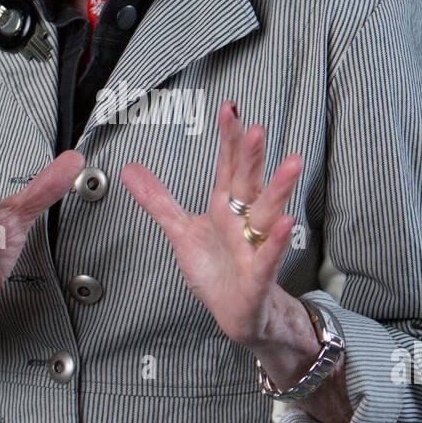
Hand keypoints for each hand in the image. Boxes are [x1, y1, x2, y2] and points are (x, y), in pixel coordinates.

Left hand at [119, 99, 312, 353]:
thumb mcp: (181, 231)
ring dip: (279, 189)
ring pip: (268, 213)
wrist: (236, 314)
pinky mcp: (258, 276)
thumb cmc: (215, 270)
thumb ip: (158, 200)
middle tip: (255, 128)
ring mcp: (254, 246)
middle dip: (252, 156)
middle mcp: (244, 220)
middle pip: (248, 182)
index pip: (228, 166)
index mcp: (225, 206)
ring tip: (292, 163)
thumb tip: (129, 170)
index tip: (230, 108)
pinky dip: (275, 241)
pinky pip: (268, 257)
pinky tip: (286, 222)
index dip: (228, 138)